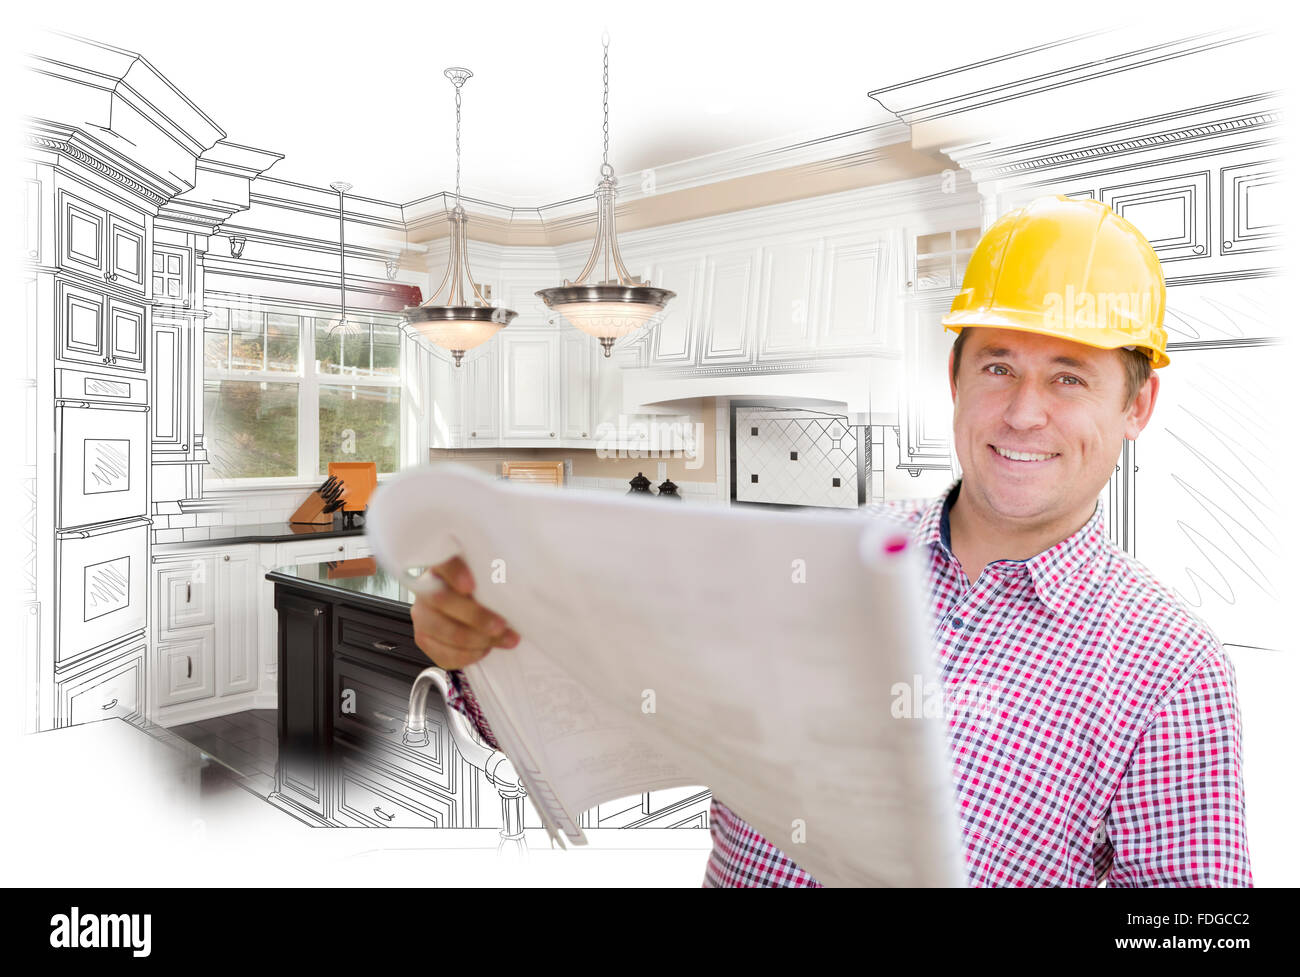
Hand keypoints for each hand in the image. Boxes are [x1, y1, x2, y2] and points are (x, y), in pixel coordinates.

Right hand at [409, 555, 519, 670]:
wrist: (461, 615)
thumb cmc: (480, 593)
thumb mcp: (485, 581)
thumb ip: (492, 581)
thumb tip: (517, 592)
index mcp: (443, 567)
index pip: (443, 562)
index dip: (454, 572)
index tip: (471, 586)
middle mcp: (425, 589)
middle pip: (442, 600)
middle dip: (476, 617)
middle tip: (501, 626)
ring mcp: (421, 616)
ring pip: (444, 631)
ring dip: (478, 640)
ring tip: (503, 640)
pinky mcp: (423, 639)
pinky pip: (444, 653)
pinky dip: (469, 655)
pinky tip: (485, 649)